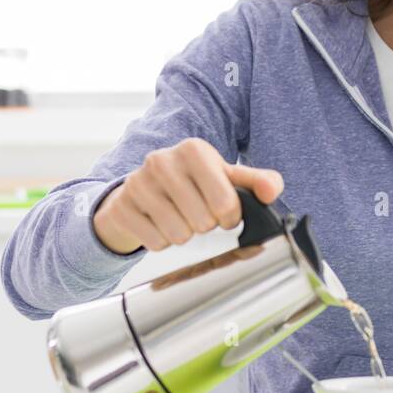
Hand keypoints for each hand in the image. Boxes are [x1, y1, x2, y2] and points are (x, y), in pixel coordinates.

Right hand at [92, 137, 284, 254]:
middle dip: (206, 226)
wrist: (140, 190)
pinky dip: (162, 241)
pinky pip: (155, 243)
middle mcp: (162, 160)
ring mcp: (137, 183)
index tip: (225, 213)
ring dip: (184, 236)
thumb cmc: (192, 184)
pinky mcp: (120, 207)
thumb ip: (258, 182)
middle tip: (198, 215)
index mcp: (194, 150)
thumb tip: (271, 192)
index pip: (225, 202)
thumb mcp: (227, 177)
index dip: (231, 216)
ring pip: (178, 235)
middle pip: (203, 222)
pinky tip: (159, 225)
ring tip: (179, 220)